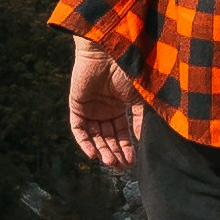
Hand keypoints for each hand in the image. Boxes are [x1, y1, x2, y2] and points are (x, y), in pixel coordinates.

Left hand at [67, 41, 144, 170]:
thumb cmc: (130, 70)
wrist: (111, 51)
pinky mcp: (77, 105)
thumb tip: (143, 141)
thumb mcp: (140, 98)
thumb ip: (140, 118)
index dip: (127, 148)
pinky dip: (85, 142)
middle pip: (108, 137)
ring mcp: (90, 107)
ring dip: (102, 150)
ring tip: (110, 163)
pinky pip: (79, 129)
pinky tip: (93, 155)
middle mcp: (105, 108)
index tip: (132, 163)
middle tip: (120, 168)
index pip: (122, 132)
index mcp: (120, 105)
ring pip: (95, 136)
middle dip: (114, 152)